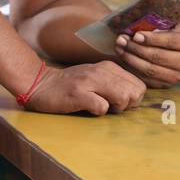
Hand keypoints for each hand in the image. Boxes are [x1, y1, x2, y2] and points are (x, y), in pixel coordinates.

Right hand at [25, 61, 145, 114]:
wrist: (40, 84)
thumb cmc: (71, 85)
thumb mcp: (96, 77)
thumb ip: (115, 82)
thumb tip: (135, 98)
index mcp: (109, 67)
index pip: (139, 85)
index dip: (133, 99)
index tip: (118, 103)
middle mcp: (102, 71)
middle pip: (136, 92)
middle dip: (128, 105)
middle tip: (111, 107)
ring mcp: (90, 81)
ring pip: (123, 97)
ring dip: (115, 108)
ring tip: (100, 107)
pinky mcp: (78, 94)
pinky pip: (102, 107)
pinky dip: (98, 112)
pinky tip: (88, 108)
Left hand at [114, 24, 179, 87]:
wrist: (175, 47)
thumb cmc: (170, 30)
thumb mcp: (169, 23)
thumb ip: (156, 22)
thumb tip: (133, 24)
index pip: (170, 41)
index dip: (151, 38)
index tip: (135, 35)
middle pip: (158, 57)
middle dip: (136, 48)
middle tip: (121, 40)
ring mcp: (178, 76)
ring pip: (151, 69)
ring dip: (131, 59)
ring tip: (119, 48)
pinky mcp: (167, 85)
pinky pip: (147, 79)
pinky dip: (133, 69)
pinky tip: (124, 58)